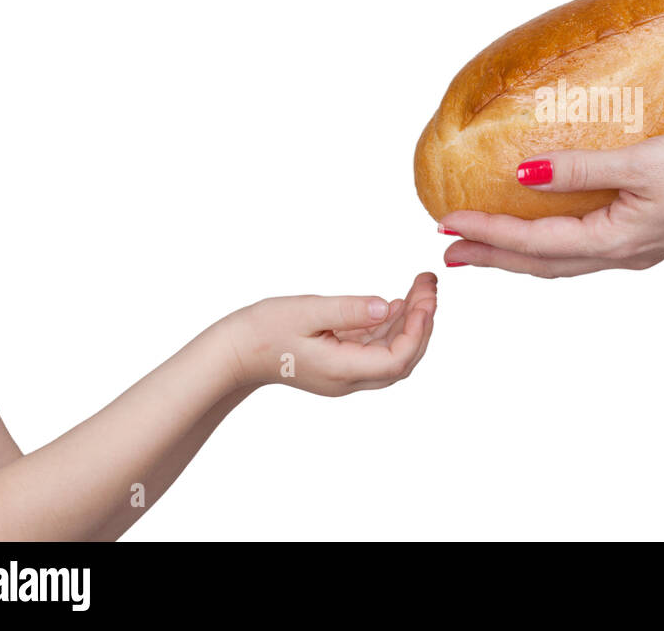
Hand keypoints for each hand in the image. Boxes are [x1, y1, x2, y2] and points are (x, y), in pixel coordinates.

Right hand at [226, 272, 437, 394]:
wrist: (233, 353)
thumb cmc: (263, 331)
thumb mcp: (306, 311)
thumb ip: (348, 310)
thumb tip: (386, 305)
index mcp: (341, 370)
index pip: (397, 361)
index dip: (418, 331)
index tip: (424, 300)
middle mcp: (348, 377)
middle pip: (402, 359)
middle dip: (422, 322)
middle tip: (430, 285)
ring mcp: (345, 373)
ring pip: (392, 353)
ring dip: (410, 321)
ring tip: (422, 287)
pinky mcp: (340, 362)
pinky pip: (376, 348)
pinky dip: (392, 325)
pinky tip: (399, 302)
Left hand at [439, 132, 663, 276]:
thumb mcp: (643, 162)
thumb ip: (581, 168)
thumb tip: (523, 172)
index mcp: (616, 242)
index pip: (534, 243)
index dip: (488, 235)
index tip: (446, 226)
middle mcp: (622, 254)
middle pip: (542, 263)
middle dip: (495, 256)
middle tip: (450, 251)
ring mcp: (637, 248)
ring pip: (564, 259)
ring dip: (521, 252)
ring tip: (487, 243)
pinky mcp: (650, 234)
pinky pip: (586, 246)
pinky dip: (554, 241)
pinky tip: (551, 225)